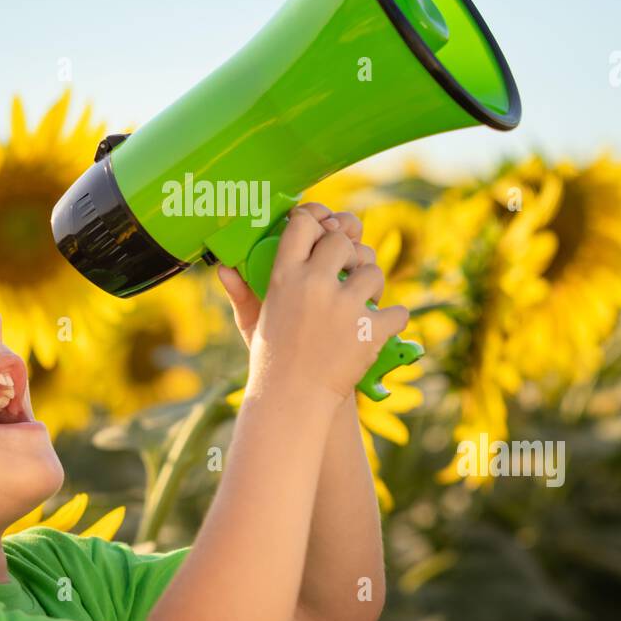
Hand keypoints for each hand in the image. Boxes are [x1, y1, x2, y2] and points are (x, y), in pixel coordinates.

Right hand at [222, 202, 407, 403]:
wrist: (292, 400)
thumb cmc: (270, 359)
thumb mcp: (251, 322)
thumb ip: (241, 292)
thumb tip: (224, 268)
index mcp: (285, 275)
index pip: (304, 223)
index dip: (314, 220)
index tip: (320, 230)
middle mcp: (315, 284)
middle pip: (342, 240)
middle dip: (346, 251)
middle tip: (343, 269)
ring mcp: (346, 306)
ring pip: (373, 270)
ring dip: (370, 283)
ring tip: (360, 300)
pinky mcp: (371, 329)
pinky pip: (396, 309)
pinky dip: (391, 319)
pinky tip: (378, 324)